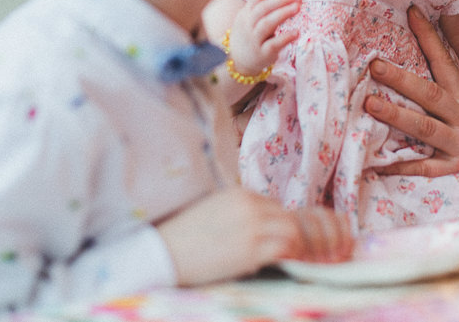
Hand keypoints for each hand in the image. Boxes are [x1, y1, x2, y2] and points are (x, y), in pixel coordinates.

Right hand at [157, 187, 352, 285]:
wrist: (165, 252)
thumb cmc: (186, 234)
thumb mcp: (215, 208)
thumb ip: (240, 211)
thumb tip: (261, 226)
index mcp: (240, 194)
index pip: (274, 205)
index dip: (276, 223)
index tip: (274, 237)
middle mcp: (250, 207)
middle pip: (287, 217)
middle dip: (291, 234)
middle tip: (289, 251)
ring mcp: (252, 228)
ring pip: (292, 232)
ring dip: (293, 246)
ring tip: (287, 259)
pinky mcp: (251, 251)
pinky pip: (283, 250)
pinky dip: (287, 257)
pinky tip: (280, 265)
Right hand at [225, 0, 300, 76]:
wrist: (238, 61)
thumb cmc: (250, 35)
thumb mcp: (250, 18)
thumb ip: (265, 6)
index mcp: (245, 13)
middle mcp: (247, 25)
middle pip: (263, 8)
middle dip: (281, 0)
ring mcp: (254, 40)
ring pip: (267, 23)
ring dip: (284, 13)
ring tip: (298, 7)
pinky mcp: (262, 54)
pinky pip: (273, 44)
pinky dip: (285, 37)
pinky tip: (296, 32)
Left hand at [364, 6, 458, 177]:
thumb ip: (438, 86)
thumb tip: (409, 55)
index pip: (444, 62)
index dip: (428, 37)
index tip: (411, 12)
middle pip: (430, 94)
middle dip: (401, 79)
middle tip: (374, 65)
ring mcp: (458, 144)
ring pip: (425, 127)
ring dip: (397, 115)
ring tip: (369, 103)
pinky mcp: (452, 170)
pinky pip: (423, 168)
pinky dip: (399, 166)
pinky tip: (375, 162)